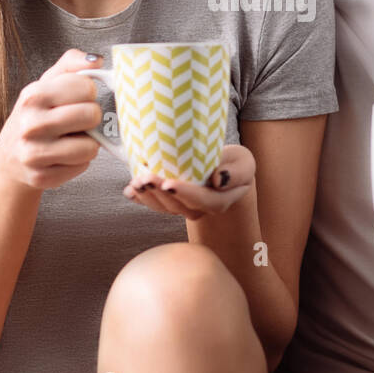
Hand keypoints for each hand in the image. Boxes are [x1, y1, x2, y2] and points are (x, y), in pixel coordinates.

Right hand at [0, 48, 102, 191]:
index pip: (86, 86)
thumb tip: (97, 60)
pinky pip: (82, 166)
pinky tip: (63, 156)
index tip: (78, 98)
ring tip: (71, 139)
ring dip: (88, 143)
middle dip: (91, 118)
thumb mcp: (46, 84)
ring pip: (90, 146)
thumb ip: (72, 64)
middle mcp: (31, 124)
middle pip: (91, 115)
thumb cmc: (35, 116)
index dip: (89, 93)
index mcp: (33, 95)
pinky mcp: (42, 177)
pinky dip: (79, 161)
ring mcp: (34, 153)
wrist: (10, 157)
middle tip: (78, 121)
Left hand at [122, 144, 255, 220]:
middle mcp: (200, 209)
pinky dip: (139, 198)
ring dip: (147, 196)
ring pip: (164, 207)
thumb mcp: (244, 163)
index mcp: (220, 201)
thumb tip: (218, 180)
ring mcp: (184, 208)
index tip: (169, 183)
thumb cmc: (235, 164)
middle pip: (178, 206)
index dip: (185, 194)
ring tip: (136, 181)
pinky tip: (129, 191)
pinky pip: (154, 204)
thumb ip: (236, 173)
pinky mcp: (171, 202)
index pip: (203, 201)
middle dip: (159, 193)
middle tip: (145, 177)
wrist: (225, 168)